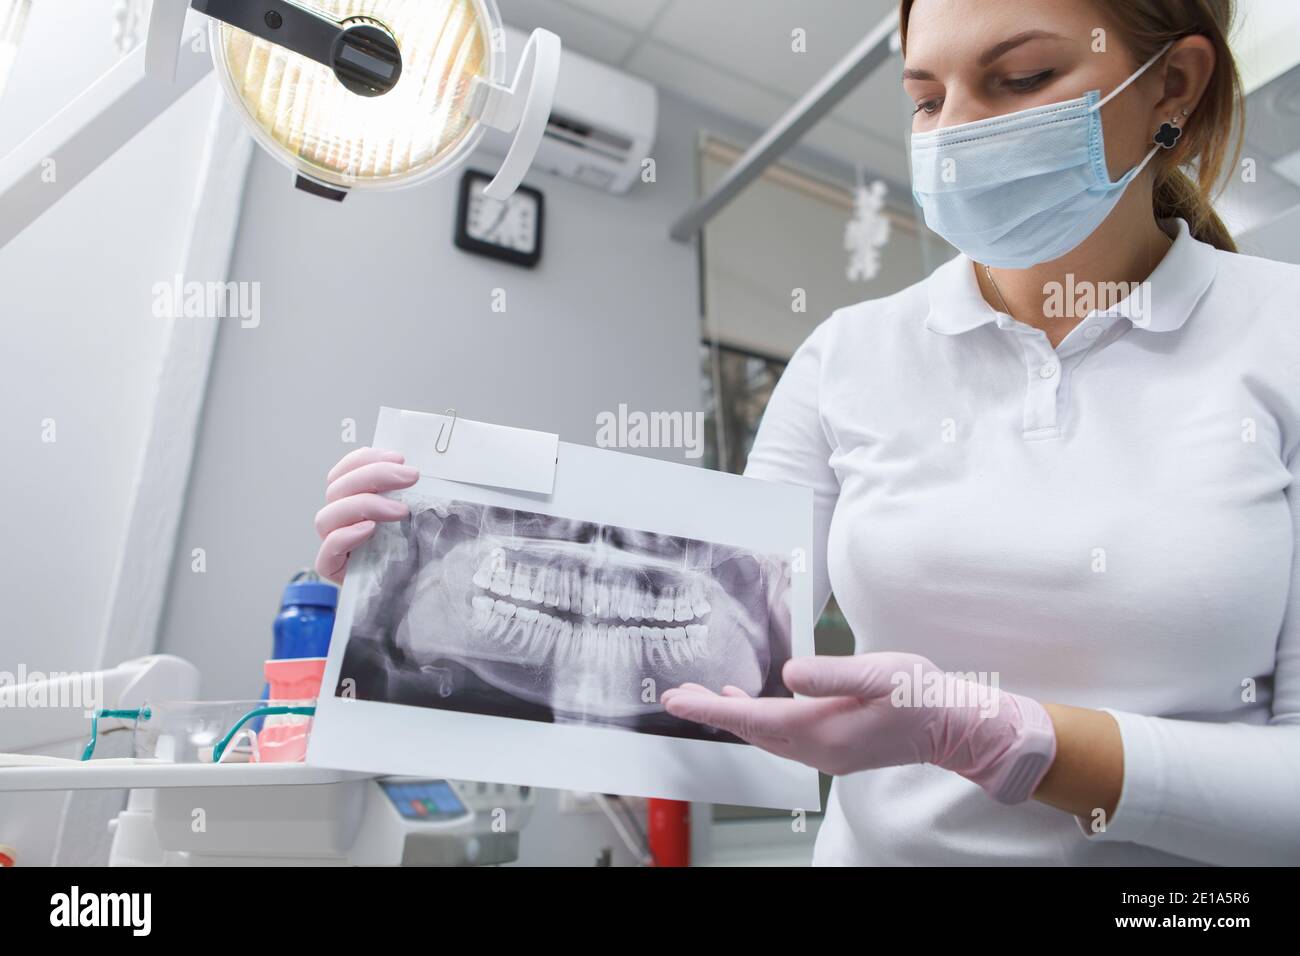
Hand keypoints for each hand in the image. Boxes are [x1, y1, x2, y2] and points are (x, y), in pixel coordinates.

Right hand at [313, 447, 418, 582]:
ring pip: (327, 516)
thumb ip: (410, 493)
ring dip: (365, 504)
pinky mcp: (334, 570)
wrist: (413, 593)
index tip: (399, 457)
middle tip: (411, 476)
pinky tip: (369, 530)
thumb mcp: (415, 516)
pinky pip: (328, 550)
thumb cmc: (414, 552)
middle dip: (375, 475)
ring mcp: (333, 545)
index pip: (345, 471)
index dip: (367, 459)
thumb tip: (419, 470)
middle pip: (338, 488)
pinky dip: (346, 536)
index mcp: (352, 501)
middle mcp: (339, 520)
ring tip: (401, 510)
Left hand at [660, 652, 1056, 803]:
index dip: (709, 709)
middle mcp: (818, 749)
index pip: (751, 719)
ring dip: (734, 716)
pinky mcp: (836, 748)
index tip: (675, 701)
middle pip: (750, 731)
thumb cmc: (921, 695)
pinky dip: (759, 720)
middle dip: (712, 713)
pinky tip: (753, 704)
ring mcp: (826, 753)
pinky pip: (783, 737)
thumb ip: (830, 673)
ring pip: (765, 736)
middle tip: (677, 696)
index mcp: (822, 730)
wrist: (955, 726)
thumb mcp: (878, 672)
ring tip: (704, 697)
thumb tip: (787, 674)